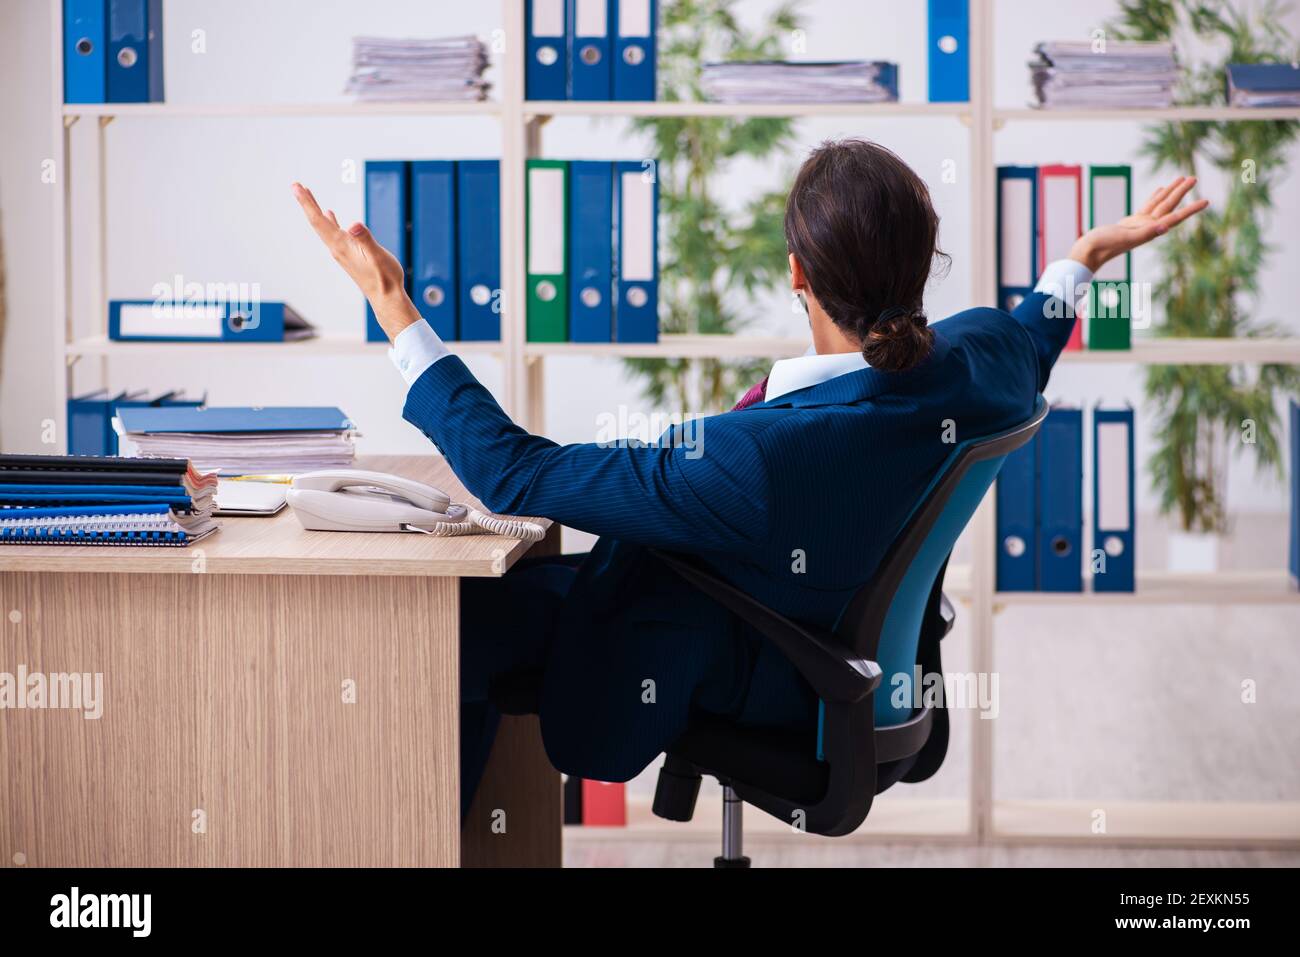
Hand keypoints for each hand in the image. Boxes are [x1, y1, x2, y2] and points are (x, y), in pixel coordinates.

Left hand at [291, 182, 418, 340]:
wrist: (386, 297)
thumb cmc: (385, 278)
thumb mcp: (378, 256)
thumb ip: (366, 240)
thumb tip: (355, 225)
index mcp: (342, 246)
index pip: (319, 221)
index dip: (308, 203)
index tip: (296, 187)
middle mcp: (337, 248)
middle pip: (317, 222)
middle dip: (307, 203)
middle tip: (296, 186)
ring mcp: (342, 251)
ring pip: (324, 226)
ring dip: (315, 210)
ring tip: (309, 196)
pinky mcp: (349, 253)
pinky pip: (333, 232)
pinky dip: (329, 221)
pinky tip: (330, 214)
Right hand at [1070, 175, 1208, 274]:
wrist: (1089, 252)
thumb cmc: (1105, 245)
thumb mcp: (1126, 237)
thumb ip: (1146, 232)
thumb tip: (1165, 227)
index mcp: (1151, 231)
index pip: (1175, 217)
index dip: (1191, 209)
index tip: (1206, 202)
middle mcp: (1149, 227)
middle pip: (1169, 205)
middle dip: (1182, 192)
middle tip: (1194, 178)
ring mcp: (1141, 224)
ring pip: (1159, 203)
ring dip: (1171, 192)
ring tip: (1182, 179)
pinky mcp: (1131, 221)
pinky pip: (1147, 205)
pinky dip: (1155, 197)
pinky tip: (1160, 190)